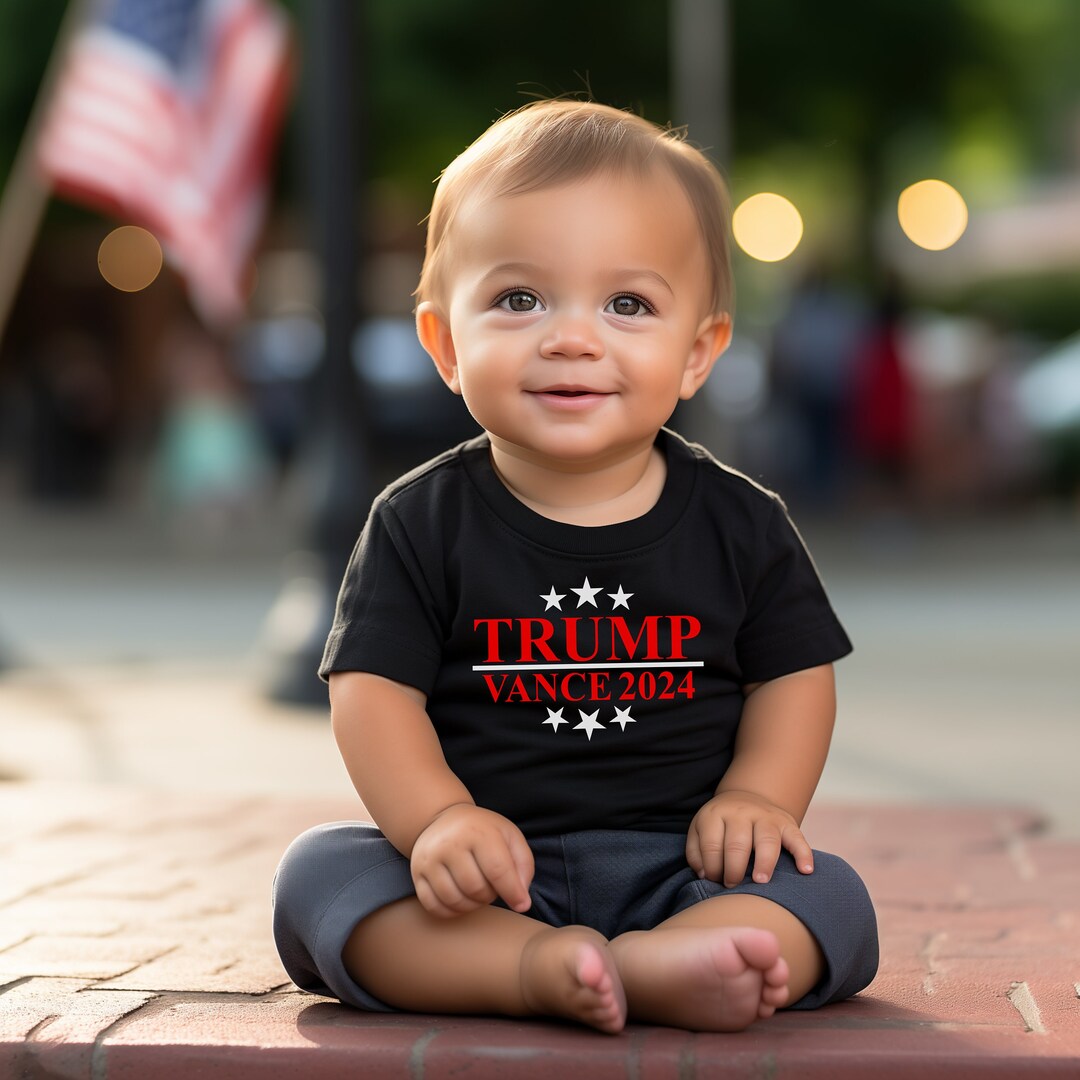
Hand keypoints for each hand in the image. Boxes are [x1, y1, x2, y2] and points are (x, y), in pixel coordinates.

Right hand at [409, 804, 534, 917]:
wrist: (442, 819)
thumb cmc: (482, 831)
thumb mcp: (509, 836)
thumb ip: (523, 864)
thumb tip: (521, 901)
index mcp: (477, 832)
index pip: (498, 870)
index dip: (513, 892)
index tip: (521, 904)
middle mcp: (450, 843)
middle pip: (476, 888)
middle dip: (490, 896)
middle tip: (492, 888)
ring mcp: (430, 859)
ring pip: (454, 900)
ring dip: (472, 906)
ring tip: (477, 894)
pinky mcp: (417, 873)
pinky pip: (434, 906)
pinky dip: (451, 911)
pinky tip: (461, 900)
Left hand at [686, 790, 813, 887]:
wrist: (746, 798)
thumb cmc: (721, 824)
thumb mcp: (700, 830)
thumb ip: (696, 852)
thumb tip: (704, 875)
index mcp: (716, 815)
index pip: (712, 845)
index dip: (712, 868)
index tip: (715, 881)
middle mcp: (741, 813)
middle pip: (738, 843)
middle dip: (734, 869)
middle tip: (733, 886)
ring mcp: (766, 816)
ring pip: (766, 839)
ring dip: (764, 862)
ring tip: (760, 881)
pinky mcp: (787, 823)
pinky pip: (797, 837)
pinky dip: (803, 854)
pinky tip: (805, 870)